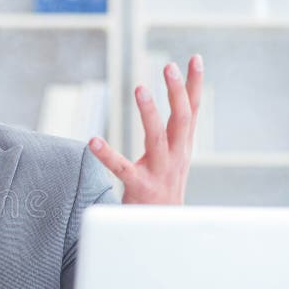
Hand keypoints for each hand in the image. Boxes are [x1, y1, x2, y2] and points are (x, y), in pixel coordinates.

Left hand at [89, 54, 202, 204]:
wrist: (164, 230)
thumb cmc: (164, 189)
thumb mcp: (175, 158)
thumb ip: (174, 132)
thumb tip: (179, 100)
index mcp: (183, 147)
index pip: (192, 111)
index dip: (194, 85)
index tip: (195, 58)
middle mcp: (176, 157)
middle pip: (181, 119)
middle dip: (177, 92)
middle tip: (168, 67)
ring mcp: (159, 172)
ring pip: (157, 138)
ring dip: (150, 112)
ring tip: (140, 88)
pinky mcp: (140, 187)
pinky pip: (121, 168)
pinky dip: (107, 154)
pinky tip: (92, 140)